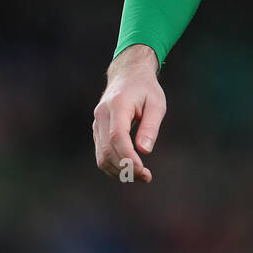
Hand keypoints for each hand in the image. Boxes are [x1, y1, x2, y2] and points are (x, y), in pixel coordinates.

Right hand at [93, 44, 164, 184]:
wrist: (127, 75)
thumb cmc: (145, 89)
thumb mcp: (156, 103)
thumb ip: (150, 126)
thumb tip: (144, 150)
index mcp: (118, 105)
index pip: (117, 136)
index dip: (127, 157)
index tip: (142, 170)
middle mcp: (102, 115)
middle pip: (107, 150)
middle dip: (125, 168)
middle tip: (146, 177)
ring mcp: (97, 123)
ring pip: (101, 155)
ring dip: (118, 171)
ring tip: (141, 175)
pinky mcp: (97, 130)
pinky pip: (100, 153)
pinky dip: (113, 165)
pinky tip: (130, 169)